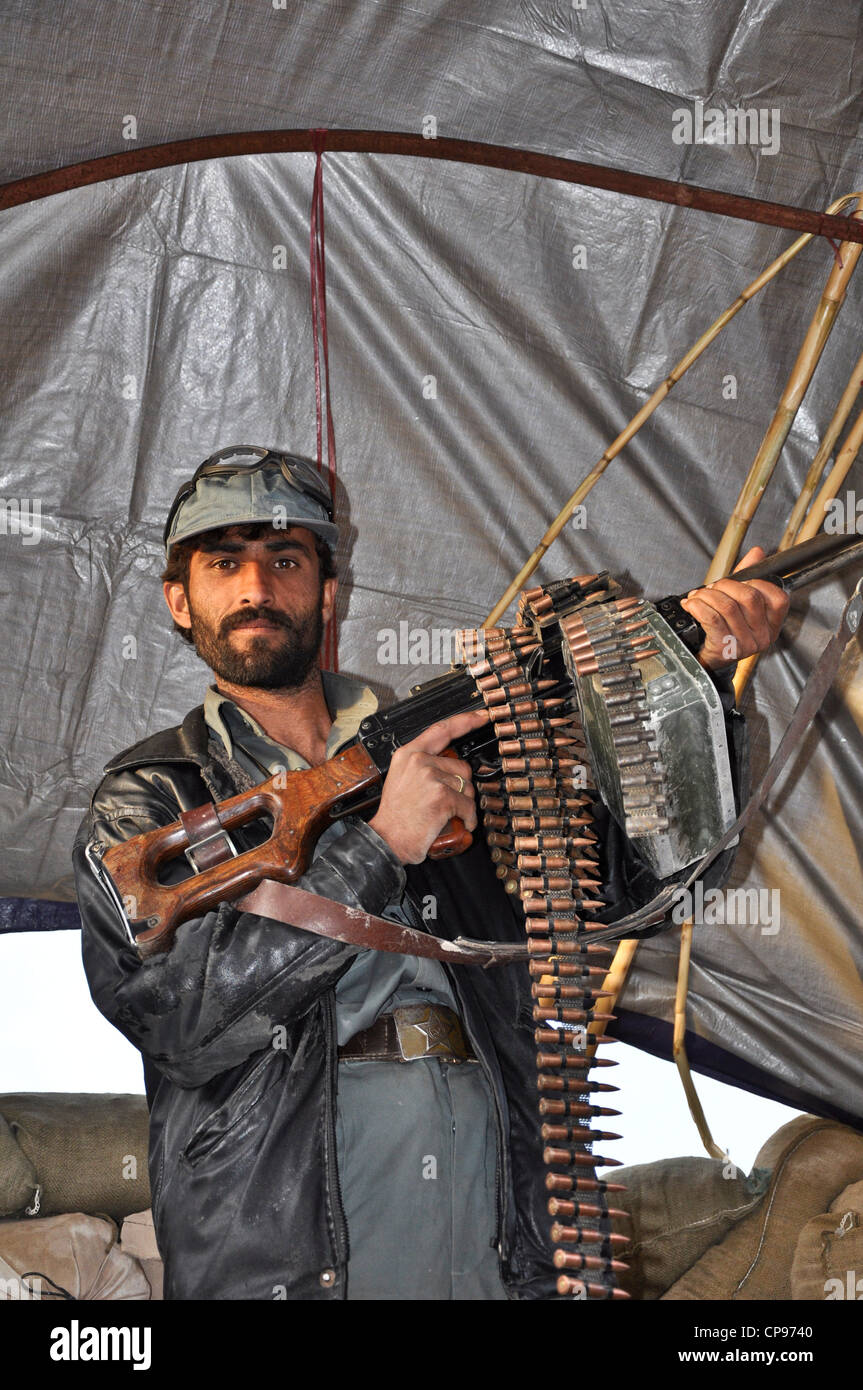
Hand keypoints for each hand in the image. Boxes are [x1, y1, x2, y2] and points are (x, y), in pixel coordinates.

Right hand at [368, 709, 486, 864]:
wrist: (387, 839)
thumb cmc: (396, 815)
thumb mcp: (402, 778)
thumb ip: (423, 764)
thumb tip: (451, 763)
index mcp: (408, 754)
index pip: (442, 729)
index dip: (466, 721)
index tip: (482, 716)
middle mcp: (419, 761)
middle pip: (461, 767)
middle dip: (461, 787)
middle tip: (444, 803)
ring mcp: (431, 777)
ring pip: (467, 787)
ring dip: (463, 804)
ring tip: (444, 814)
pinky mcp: (442, 796)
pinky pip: (469, 805)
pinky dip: (468, 818)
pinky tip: (456, 823)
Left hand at [680, 546, 790, 671]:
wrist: (710, 660)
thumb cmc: (725, 629)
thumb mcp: (739, 603)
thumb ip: (748, 576)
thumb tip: (757, 553)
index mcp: (772, 624)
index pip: (778, 598)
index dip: (757, 583)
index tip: (739, 582)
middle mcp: (762, 636)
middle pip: (749, 597)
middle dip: (725, 585)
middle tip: (712, 587)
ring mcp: (745, 644)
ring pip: (727, 607)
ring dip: (707, 595)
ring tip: (697, 596)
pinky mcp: (725, 648)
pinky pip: (712, 619)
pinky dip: (698, 606)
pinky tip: (691, 605)